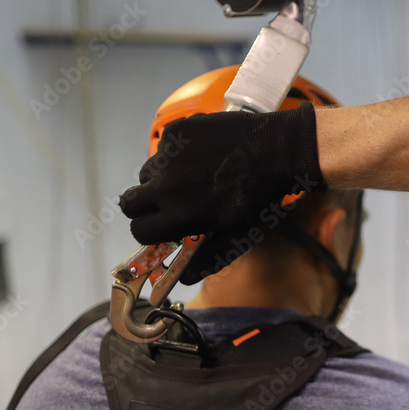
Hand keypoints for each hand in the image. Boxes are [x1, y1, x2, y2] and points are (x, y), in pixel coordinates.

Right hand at [119, 102, 324, 246]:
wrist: (279, 151)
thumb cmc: (261, 199)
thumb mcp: (237, 237)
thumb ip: (207, 259)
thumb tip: (184, 279)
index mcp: (179, 215)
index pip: (138, 230)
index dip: (150, 232)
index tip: (163, 228)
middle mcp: (167, 185)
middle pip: (129, 202)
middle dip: (144, 208)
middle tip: (166, 205)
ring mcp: (170, 154)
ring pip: (146, 173)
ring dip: (160, 180)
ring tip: (190, 178)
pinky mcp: (178, 129)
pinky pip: (164, 148)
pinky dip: (175, 154)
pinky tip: (201, 156)